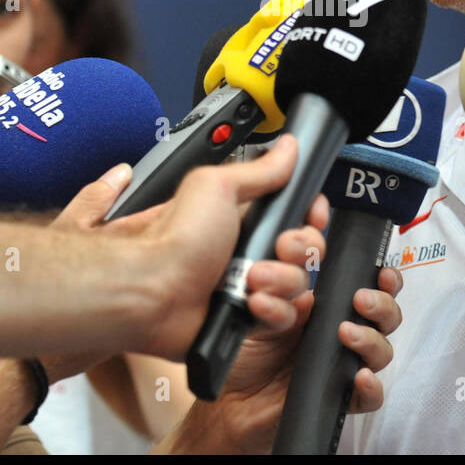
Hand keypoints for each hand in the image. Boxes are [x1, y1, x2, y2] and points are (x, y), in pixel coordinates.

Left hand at [43, 137, 325, 378]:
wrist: (152, 293)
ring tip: (253, 278)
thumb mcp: (217, 187)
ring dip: (283, 278)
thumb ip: (259, 170)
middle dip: (301, 246)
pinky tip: (253, 300)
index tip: (312, 214)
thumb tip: (286, 148)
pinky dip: (273, 309)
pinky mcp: (246, 317)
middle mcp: (248, 249)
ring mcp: (248, 284)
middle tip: (281, 245)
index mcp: (243, 216)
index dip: (310, 214)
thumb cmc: (174, 240)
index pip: (297, 213)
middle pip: (305, 248)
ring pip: (298, 283)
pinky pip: (282, 316)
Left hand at [191, 263, 403, 453]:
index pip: (368, 284)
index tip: (379, 271)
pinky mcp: (339, 399)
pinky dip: (372, 387)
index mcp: (326, 305)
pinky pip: (369, 397)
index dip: (382, 277)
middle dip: (382, 303)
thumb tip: (295, 268)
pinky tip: (359, 377)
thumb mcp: (255, 308)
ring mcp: (342, 366)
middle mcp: (341, 333)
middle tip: (361, 299)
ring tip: (346, 334)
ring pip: (382, 351)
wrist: (226, 400)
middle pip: (385, 315)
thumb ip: (275, 288)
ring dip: (372, 339)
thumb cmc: (243, 350)